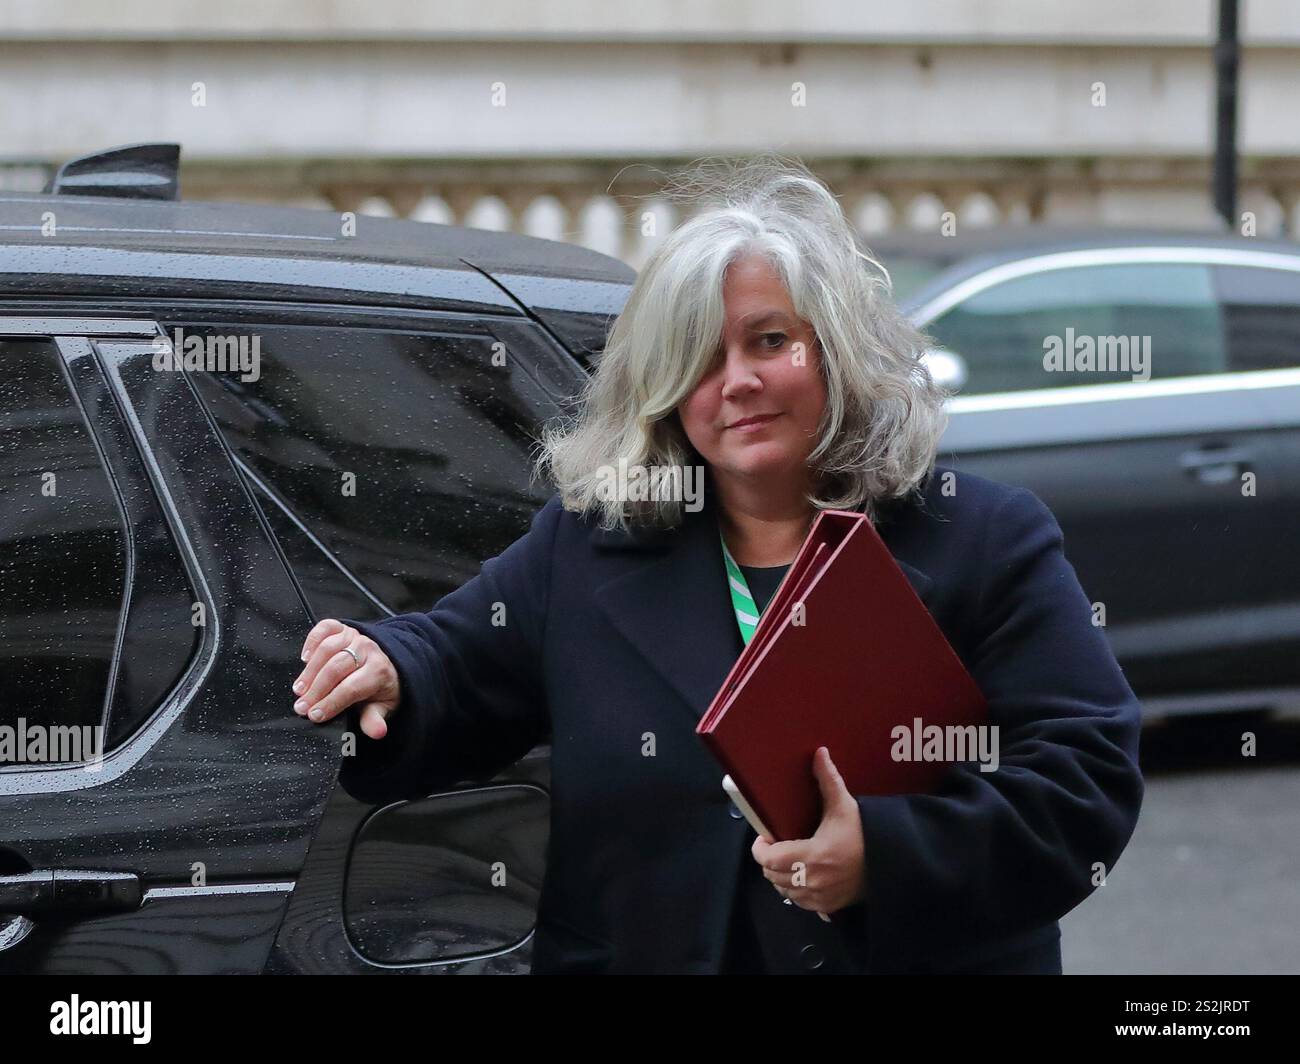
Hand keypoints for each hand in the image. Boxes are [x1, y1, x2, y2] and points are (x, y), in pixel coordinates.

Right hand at [293, 619, 401, 739]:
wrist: (386, 663)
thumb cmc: (379, 687)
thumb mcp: (382, 707)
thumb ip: (375, 719)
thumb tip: (377, 732)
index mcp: (379, 671)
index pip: (351, 688)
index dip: (330, 702)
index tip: (314, 715)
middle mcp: (367, 650)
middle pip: (336, 668)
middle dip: (316, 690)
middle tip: (301, 707)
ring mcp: (354, 636)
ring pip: (327, 649)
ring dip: (309, 671)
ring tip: (299, 690)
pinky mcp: (343, 628)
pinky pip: (325, 628)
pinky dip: (312, 640)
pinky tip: (304, 659)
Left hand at [751, 747, 866, 914]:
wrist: (890, 860)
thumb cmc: (864, 833)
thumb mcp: (844, 805)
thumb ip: (828, 780)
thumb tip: (819, 753)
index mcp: (813, 855)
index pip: (769, 860)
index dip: (760, 849)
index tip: (764, 837)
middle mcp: (813, 880)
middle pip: (773, 876)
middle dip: (769, 861)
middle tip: (776, 845)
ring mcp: (820, 897)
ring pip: (784, 891)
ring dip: (781, 876)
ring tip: (788, 859)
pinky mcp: (828, 906)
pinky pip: (800, 902)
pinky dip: (795, 890)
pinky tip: (802, 875)